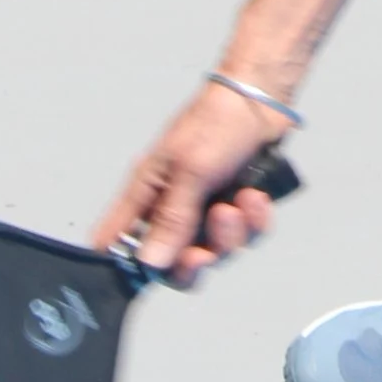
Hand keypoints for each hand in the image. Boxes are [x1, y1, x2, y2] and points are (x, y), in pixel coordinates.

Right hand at [94, 80, 291, 288]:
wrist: (264, 100)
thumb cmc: (217, 122)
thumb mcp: (191, 171)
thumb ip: (172, 219)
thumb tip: (149, 264)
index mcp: (147, 195)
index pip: (117, 240)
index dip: (122, 267)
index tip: (140, 281)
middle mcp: (173, 207)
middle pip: (172, 263)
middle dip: (191, 263)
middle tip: (202, 255)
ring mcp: (207, 210)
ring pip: (214, 252)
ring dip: (228, 234)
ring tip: (235, 205)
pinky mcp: (239, 209)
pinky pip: (246, 236)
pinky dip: (253, 222)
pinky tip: (254, 198)